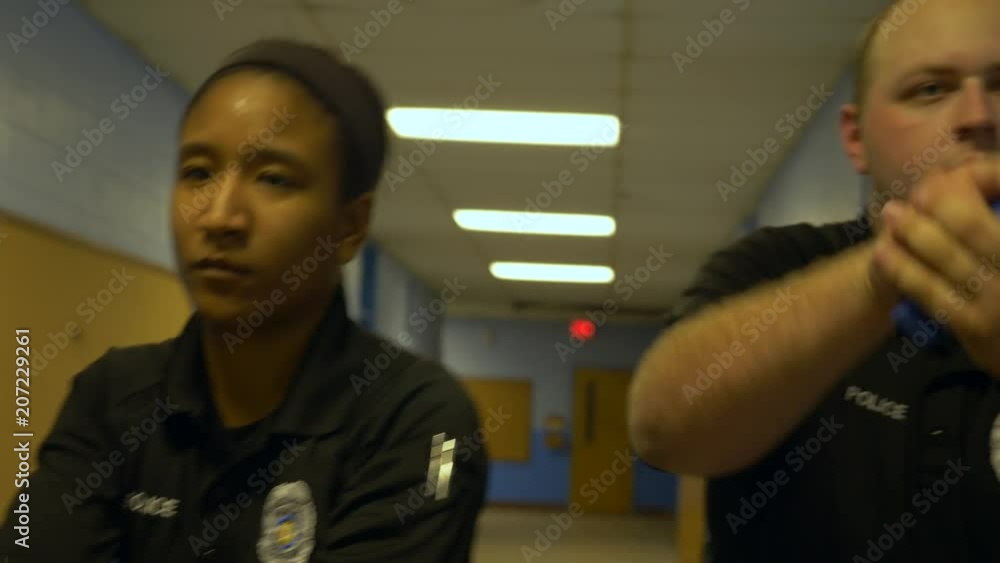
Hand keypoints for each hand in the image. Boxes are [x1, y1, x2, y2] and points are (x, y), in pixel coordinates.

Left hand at [871, 156, 999, 375]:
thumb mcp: (999, 246)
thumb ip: (989, 218)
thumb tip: (954, 179)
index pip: (998, 189)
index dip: (979, 179)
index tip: (947, 177)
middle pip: (971, 225)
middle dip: (937, 203)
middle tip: (917, 193)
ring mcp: (998, 300)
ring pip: (947, 256)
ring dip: (912, 230)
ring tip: (891, 214)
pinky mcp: (973, 327)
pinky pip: (930, 291)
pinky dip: (902, 268)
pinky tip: (882, 252)